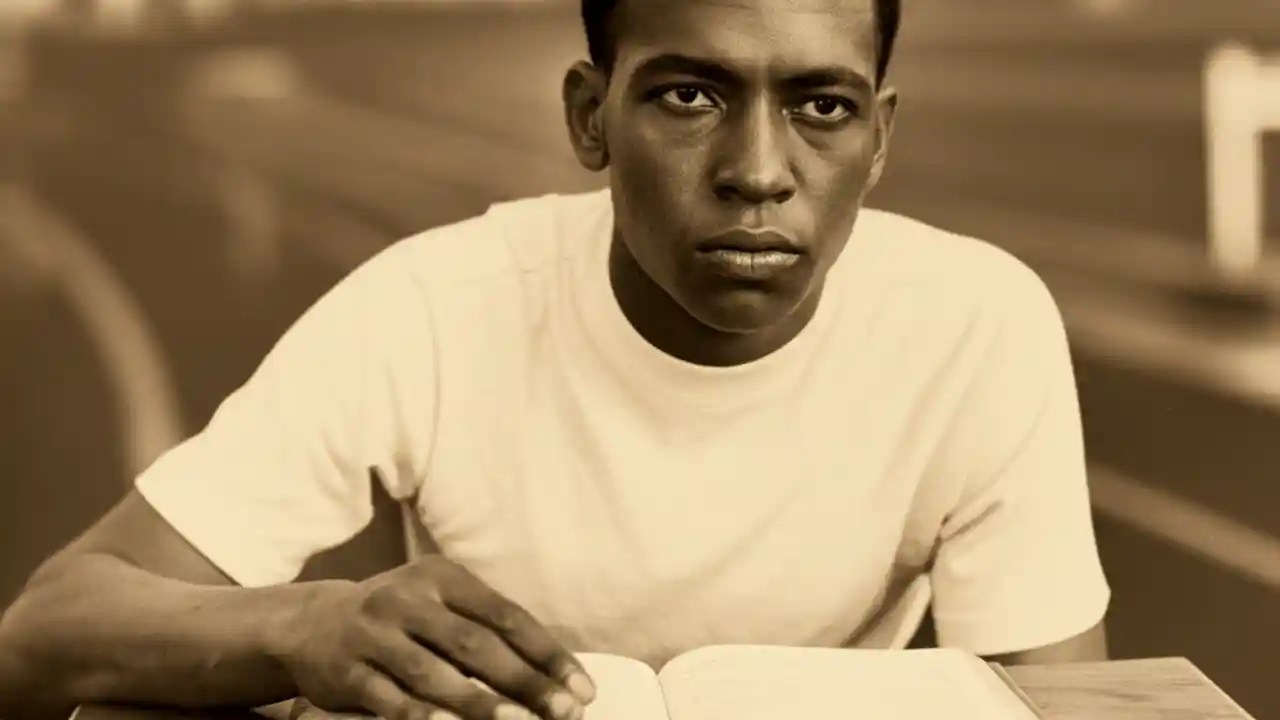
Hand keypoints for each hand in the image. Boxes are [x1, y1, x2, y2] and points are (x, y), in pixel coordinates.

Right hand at [279, 555, 595, 719]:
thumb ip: (485, 630)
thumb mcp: (438, 604)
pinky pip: (391, 700)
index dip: (547, 654)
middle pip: (476, 644)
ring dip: (480, 704)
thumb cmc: (398, 618)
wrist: (309, 624)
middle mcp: (408, 597)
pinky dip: (424, 717)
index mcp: (442, 576)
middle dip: (525, 681)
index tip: (582, 689)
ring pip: (435, 673)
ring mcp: (374, 633)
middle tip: (564, 713)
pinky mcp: (347, 670)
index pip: (507, 616)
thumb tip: (551, 677)